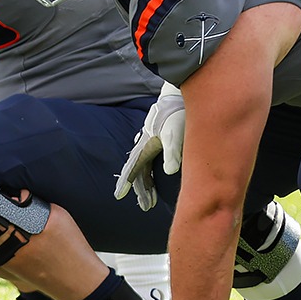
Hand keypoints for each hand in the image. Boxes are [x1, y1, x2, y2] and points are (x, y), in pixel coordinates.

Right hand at [115, 82, 184, 210]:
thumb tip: (170, 171)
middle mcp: (146, 144)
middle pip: (139, 170)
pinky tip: (153, 176)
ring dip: (147, 182)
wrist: (181, 93)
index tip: (119, 196)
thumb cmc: (177, 112)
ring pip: (144, 166)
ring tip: (151, 197)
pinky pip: (149, 159)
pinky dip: (149, 171)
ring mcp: (151, 140)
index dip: (126, 183)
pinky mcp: (159, 137)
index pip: (133, 168)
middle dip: (141, 189)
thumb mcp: (176, 132)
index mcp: (147, 145)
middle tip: (146, 206)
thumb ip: (173, 151)